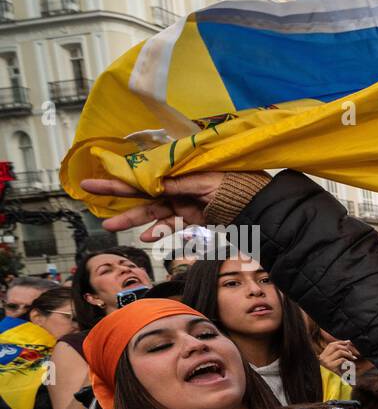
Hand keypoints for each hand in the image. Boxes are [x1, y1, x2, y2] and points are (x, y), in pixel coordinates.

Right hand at [80, 173, 227, 236]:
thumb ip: (180, 184)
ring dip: (132, 219)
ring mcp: (183, 202)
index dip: (122, 174)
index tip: (100, 172)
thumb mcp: (207, 182)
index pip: (146, 172)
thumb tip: (154, 183)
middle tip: (88, 189)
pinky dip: (159, 231)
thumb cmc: (237, 187)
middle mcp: (178, 186)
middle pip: (142, 190)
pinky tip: (146, 237)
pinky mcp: (191, 218)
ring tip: (110, 226)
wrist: (259, 207)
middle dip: (116, 192)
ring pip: (152, 211)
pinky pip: (170, 225)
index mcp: (180, 172)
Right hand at [318, 339, 358, 374]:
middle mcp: (322, 358)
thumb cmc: (332, 375)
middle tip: (352, 354)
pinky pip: (342, 360)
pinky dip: (348, 361)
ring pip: (340, 351)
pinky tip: (351, 365)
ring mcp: (326, 362)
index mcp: (322, 356)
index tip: (349, 342)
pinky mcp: (330, 367)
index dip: (340, 342)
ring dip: (348, 354)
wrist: (327, 387)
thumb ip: (338, 355)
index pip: (331, 345)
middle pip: (336, 346)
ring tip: (353, 359)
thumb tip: (348, 342)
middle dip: (346, 348)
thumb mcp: (333, 364)